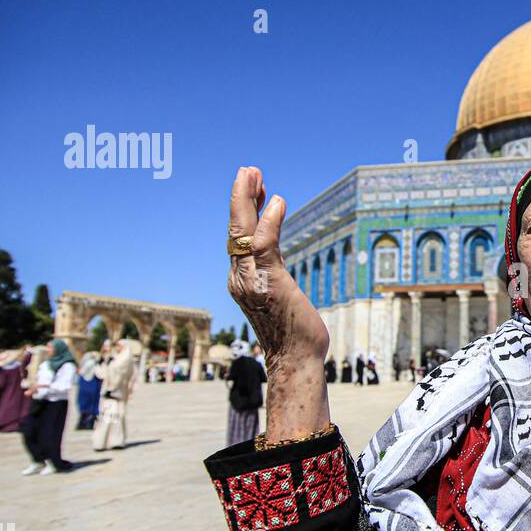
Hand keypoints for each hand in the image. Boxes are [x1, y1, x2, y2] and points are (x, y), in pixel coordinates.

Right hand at [228, 165, 329, 439]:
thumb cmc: (293, 334)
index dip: (246, 211)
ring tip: (254, 175)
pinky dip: (269, 221)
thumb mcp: (281, 297)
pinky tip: (277, 202)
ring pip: (242, 232)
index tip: (255, 189)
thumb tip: (277, 264)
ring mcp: (252, 281)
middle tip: (248, 171)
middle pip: (234, 230)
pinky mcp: (269, 283)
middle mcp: (240, 278)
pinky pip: (264, 245)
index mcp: (241, 281)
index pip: (238, 239)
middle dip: (241, 198)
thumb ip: (274, 276)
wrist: (296, 360)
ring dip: (247, 200)